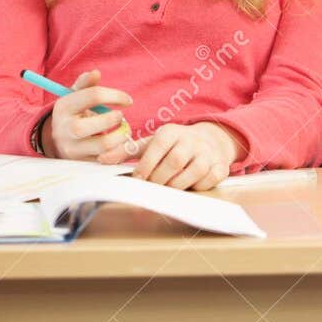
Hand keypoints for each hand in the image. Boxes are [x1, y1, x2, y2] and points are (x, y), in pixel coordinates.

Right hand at [42, 70, 133, 160]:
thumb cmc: (72, 114)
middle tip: (120, 117)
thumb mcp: (73, 97)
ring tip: (123, 131)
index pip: (94, 95)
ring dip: (120, 136)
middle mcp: (66, 129)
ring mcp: (73, 149)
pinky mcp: (82, 163)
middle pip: (97, 123)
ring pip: (104, 145)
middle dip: (115, 119)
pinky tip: (118, 144)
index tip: (127, 100)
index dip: (115, 95)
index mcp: (64, 107)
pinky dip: (118, 151)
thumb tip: (95, 73)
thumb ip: (85, 84)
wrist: (55, 141)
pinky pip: (106, 159)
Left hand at [101, 122, 240, 190]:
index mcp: (171, 132)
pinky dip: (196, 187)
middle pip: (173, 163)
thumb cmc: (174, 143)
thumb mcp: (151, 142)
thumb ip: (127, 150)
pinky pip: (208, 181)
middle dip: (159, 179)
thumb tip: (101, 160)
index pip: (156, 149)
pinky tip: (187, 186)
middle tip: (151, 188)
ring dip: (176, 185)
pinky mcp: (220, 167)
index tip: (138, 180)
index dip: (145, 167)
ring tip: (167, 189)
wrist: (210, 139)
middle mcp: (190, 140)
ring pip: (192, 173)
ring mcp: (207, 154)